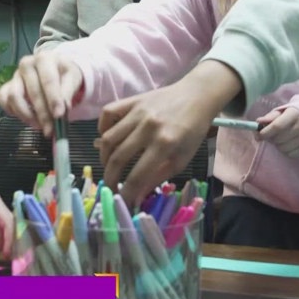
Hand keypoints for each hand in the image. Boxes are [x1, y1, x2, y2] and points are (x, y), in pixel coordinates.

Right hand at [0, 53, 83, 136]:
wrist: (54, 70)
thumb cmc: (63, 74)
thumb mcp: (72, 78)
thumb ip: (68, 91)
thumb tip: (63, 107)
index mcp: (44, 59)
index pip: (48, 80)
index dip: (53, 99)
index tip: (59, 115)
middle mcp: (26, 64)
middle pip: (32, 91)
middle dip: (42, 113)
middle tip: (51, 129)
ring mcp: (14, 76)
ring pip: (15, 98)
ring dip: (27, 115)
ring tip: (40, 126)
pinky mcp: (6, 87)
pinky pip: (4, 102)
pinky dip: (14, 113)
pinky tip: (28, 119)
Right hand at [97, 61, 240, 201]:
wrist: (196, 96)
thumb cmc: (192, 131)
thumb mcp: (181, 159)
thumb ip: (157, 178)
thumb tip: (136, 197)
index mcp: (165, 144)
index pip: (137, 176)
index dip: (126, 194)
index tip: (121, 202)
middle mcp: (148, 127)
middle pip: (117, 159)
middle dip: (110, 178)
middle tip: (111, 187)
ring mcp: (137, 112)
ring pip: (107, 138)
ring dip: (104, 157)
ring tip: (110, 165)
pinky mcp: (132, 100)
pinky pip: (107, 113)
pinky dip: (102, 128)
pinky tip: (108, 138)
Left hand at [257, 107, 298, 157]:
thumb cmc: (290, 116)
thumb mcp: (280, 112)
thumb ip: (268, 117)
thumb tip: (258, 122)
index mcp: (294, 115)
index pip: (277, 126)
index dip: (265, 132)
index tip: (259, 134)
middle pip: (278, 139)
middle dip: (270, 138)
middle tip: (270, 134)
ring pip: (282, 148)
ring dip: (277, 144)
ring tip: (280, 137)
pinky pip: (289, 154)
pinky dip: (284, 150)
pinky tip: (287, 142)